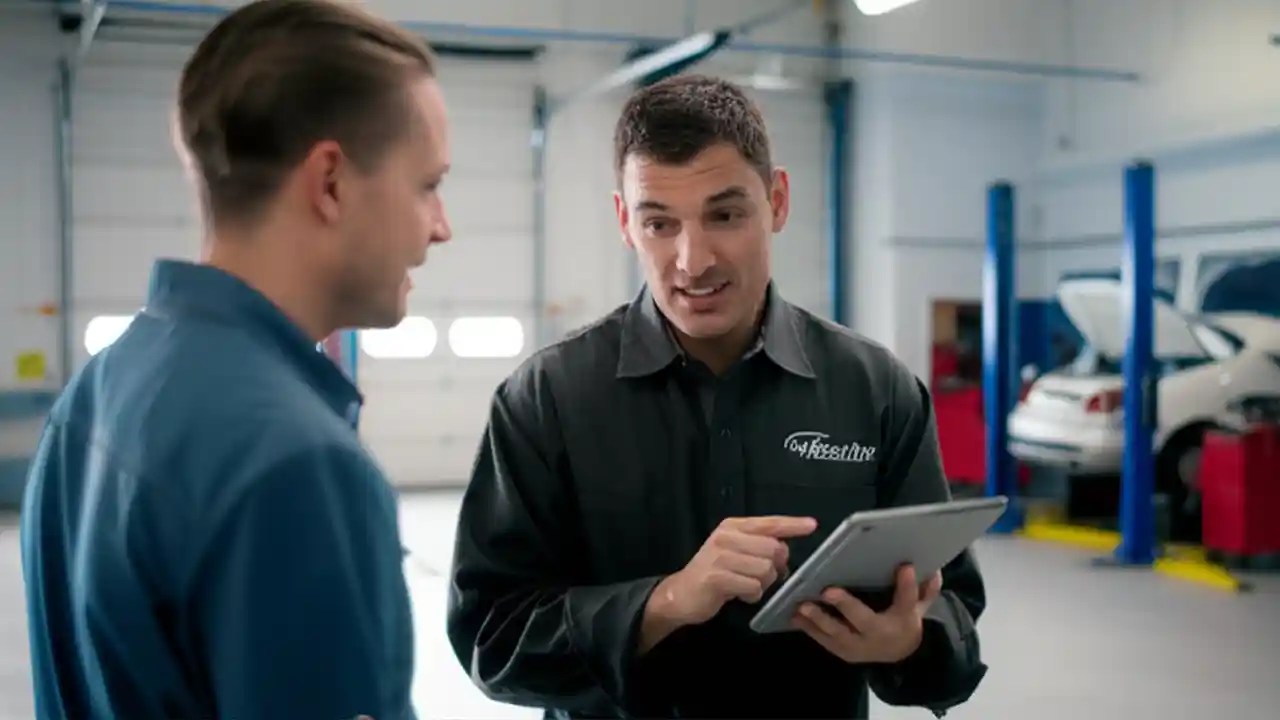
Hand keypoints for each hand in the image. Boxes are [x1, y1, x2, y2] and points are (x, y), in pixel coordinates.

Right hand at [639, 515, 816, 651]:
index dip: (792, 524)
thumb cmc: (713, 573)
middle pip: (773, 549)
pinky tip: (740, 595)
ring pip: (765, 569)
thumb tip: (785, 553)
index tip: (812, 525)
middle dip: (774, 568)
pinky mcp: (717, 577)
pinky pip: (753, 587)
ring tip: (747, 586)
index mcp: (732, 526)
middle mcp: (726, 536)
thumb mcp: (735, 552)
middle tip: (760, 577)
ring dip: (762, 584)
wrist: (680, 594)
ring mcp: (720, 556)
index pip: (769, 522)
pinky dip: (752, 595)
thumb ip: (759, 547)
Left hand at [792, 565, 942, 664]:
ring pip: (837, 634)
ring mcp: (859, 647)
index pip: (908, 600)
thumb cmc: (904, 620)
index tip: (904, 566)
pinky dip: (808, 628)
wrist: (897, 654)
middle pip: (863, 620)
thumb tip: (933, 568)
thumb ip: (925, 588)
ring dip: (818, 619)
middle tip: (828, 591)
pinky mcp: (842, 652)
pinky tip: (794, 615)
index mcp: (903, 619)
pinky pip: (824, 640)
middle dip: (846, 606)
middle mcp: (879, 635)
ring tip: (803, 605)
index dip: (907, 584)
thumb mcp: (919, 605)